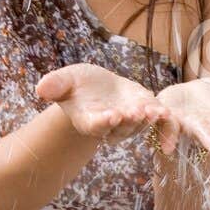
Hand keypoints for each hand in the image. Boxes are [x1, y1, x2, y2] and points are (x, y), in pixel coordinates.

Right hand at [35, 63, 176, 145]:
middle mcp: (111, 127)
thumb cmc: (77, 86)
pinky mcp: (145, 115)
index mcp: (89, 121)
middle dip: (129, 121)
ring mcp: (130, 123)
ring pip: (140, 126)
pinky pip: (157, 125)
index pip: (95, 126)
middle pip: (121, 129)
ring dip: (148, 121)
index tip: (110, 115)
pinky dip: (165, 126)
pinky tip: (170, 117)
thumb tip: (40, 88)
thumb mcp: (65, 81)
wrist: (96, 89)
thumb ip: (55, 85)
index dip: (103, 122)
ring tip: (154, 111)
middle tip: (135, 112)